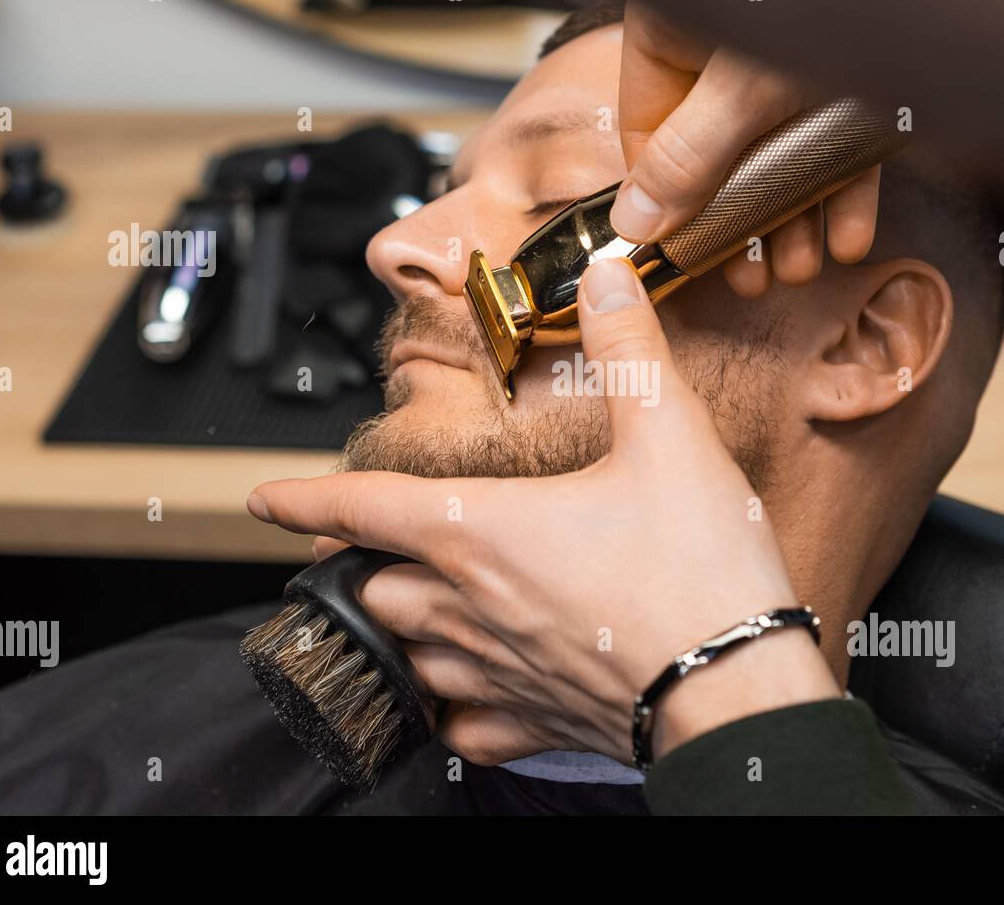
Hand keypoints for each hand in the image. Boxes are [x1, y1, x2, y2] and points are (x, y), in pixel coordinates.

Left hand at [247, 258, 839, 765]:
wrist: (739, 685)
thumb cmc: (702, 566)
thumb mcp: (670, 436)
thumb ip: (629, 350)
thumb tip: (605, 277)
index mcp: (483, 530)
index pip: (364, 508)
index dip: (307, 498)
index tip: (265, 499)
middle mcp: (470, 605)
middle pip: (374, 585)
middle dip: (367, 561)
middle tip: (382, 545)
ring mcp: (495, 671)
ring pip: (405, 653)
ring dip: (402, 626)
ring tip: (421, 607)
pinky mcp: (534, 722)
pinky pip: (461, 725)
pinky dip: (451, 704)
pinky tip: (468, 690)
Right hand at [611, 0, 880, 297]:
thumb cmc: (822, 6)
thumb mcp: (741, 92)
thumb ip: (688, 157)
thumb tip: (636, 221)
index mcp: (674, 37)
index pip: (649, 135)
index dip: (667, 204)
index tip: (687, 253)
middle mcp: (723, 54)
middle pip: (718, 158)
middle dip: (740, 225)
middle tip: (749, 273)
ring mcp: (784, 68)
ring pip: (776, 159)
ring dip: (792, 223)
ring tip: (799, 267)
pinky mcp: (842, 80)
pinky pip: (831, 144)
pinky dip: (841, 194)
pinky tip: (847, 237)